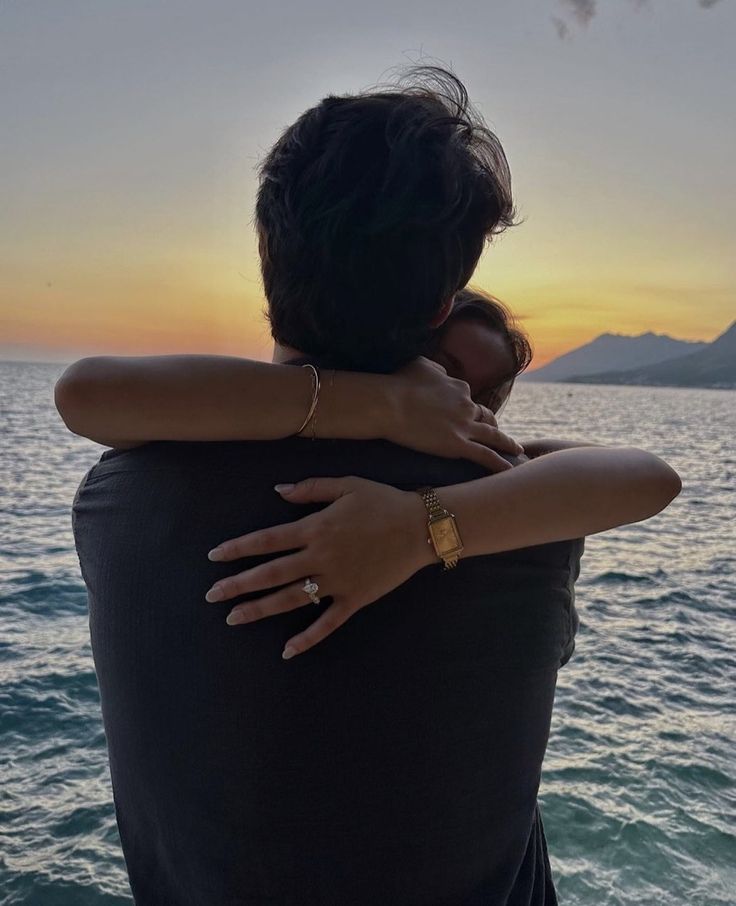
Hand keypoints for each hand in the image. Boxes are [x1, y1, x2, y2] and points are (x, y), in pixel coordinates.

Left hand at [205, 477, 435, 658]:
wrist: (421, 528)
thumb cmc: (383, 502)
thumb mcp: (346, 485)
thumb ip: (310, 489)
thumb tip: (278, 491)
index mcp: (316, 528)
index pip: (266, 540)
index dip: (238, 549)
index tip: (214, 557)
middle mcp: (321, 557)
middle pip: (271, 573)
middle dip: (238, 584)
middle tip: (211, 595)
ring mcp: (337, 581)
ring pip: (291, 599)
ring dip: (260, 609)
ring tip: (233, 618)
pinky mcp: (355, 598)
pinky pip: (327, 622)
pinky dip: (307, 638)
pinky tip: (287, 650)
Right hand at [385, 357, 521, 471]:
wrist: (388, 404)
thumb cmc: (398, 383)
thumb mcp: (422, 365)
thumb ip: (437, 370)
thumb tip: (442, 374)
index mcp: (458, 387)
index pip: (466, 396)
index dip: (465, 405)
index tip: (461, 412)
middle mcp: (466, 405)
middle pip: (485, 415)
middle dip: (492, 423)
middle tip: (496, 431)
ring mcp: (464, 426)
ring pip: (493, 435)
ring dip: (506, 443)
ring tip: (517, 451)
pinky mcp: (458, 446)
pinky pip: (485, 456)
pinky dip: (500, 463)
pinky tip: (510, 470)